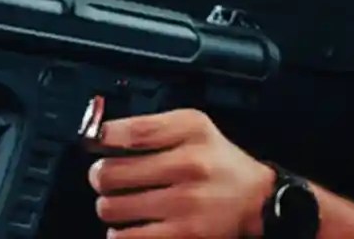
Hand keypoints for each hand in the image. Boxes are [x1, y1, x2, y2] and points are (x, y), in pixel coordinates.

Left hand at [88, 108, 274, 237]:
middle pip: (110, 172)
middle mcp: (189, 166)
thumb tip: (98, 135)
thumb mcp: (192, 127)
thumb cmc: (217, 161)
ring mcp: (186, 204)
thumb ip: (148, 126)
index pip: (129, 132)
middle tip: (105, 177)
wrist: (258, 201)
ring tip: (120, 202)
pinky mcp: (184, 235)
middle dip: (99, 176)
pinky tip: (129, 225)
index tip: (94, 142)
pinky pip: (126, 237)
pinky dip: (119, 233)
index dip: (100, 138)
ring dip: (109, 206)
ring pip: (111, 208)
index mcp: (190, 131)